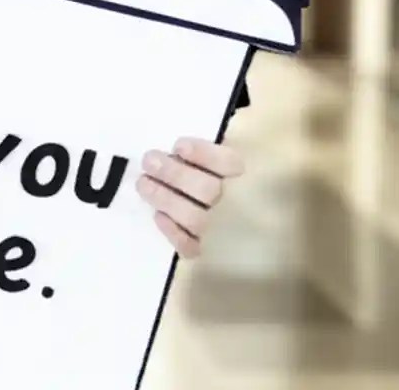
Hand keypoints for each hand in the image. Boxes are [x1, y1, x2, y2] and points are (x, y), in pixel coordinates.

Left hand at [135, 137, 243, 258]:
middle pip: (207, 190)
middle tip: (149, 160)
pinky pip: (190, 246)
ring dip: (165, 199)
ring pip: (194, 218)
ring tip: (143, 183)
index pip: (229, 163)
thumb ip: (216, 157)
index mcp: (247, 179)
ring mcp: (223, 233)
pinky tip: (158, 216)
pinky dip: (173, 232)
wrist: (254, 244)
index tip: (178, 146)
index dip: (202, 153)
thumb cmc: (235, 192)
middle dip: (174, 174)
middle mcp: (237, 206)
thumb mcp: (237, 166)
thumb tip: (181, 150)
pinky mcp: (208, 253)